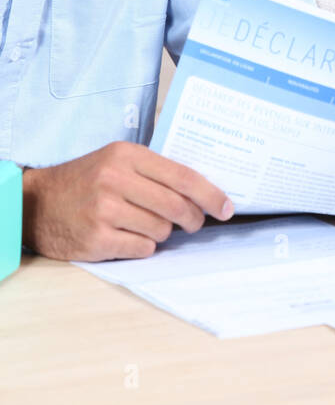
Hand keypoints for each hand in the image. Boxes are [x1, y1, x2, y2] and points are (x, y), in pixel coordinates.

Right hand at [21, 142, 233, 261]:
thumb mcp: (116, 162)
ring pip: (161, 230)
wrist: (37, 204)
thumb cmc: (84, 182)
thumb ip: (153, 171)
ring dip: (162, 233)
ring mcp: (105, 210)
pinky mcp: (97, 238)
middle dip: (193, 219)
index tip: (226, 207)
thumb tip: (201, 192)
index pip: (182, 176)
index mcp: (126, 155)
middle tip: (195, 224)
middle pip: (176, 205)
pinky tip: (127, 237)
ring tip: (143, 224)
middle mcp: (115, 179)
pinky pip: (142, 249)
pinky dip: (143, 246)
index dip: (210, 194)